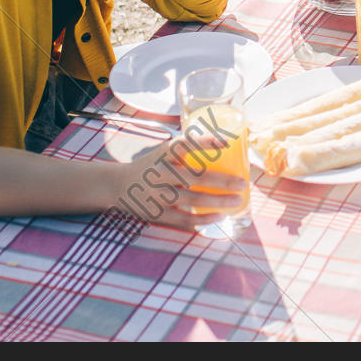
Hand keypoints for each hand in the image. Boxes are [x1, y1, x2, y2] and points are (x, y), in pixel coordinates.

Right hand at [114, 129, 249, 230]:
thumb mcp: (163, 151)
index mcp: (163, 153)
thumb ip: (188, 149)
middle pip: (195, 176)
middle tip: (243, 182)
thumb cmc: (152, 166)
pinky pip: (183, 218)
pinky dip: (203, 219)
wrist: (117, 185)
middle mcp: (160, 173)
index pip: (185, 144)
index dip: (206, 142)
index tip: (227, 142)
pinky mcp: (157, 214)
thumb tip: (229, 143)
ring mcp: (158, 195)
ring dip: (218, 201)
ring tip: (238, 201)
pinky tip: (220, 216)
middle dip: (222, 180)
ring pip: (192, 198)